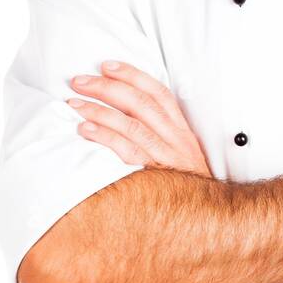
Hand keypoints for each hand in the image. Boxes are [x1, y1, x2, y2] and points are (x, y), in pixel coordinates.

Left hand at [67, 60, 211, 175]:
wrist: (208, 217)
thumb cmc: (186, 185)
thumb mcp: (181, 155)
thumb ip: (161, 135)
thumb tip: (125, 114)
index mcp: (182, 130)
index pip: (158, 93)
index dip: (133, 75)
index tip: (107, 65)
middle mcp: (177, 139)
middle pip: (141, 103)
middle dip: (108, 88)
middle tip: (80, 81)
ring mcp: (167, 157)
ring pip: (132, 125)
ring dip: (99, 111)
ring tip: (75, 104)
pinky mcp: (155, 176)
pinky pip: (128, 152)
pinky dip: (105, 138)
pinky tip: (85, 131)